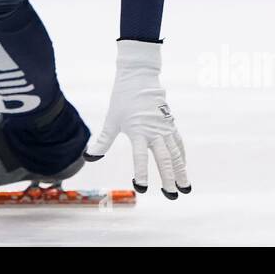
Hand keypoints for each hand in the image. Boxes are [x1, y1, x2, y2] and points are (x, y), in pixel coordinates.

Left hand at [85, 40, 190, 198]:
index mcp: (138, 131)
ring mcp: (165, 128)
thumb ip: (102, 141)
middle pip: (164, 159)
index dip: (141, 173)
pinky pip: (178, 143)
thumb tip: (88, 157)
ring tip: (185, 188)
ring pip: (175, 154)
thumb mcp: (111, 120)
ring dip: (181, 171)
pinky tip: (183, 167)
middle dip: (168, 179)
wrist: (140, 77)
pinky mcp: (170, 123)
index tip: (141, 188)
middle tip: (171, 196)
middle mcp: (154, 131)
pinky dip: (181, 157)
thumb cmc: (122, 98)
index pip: (140, 157)